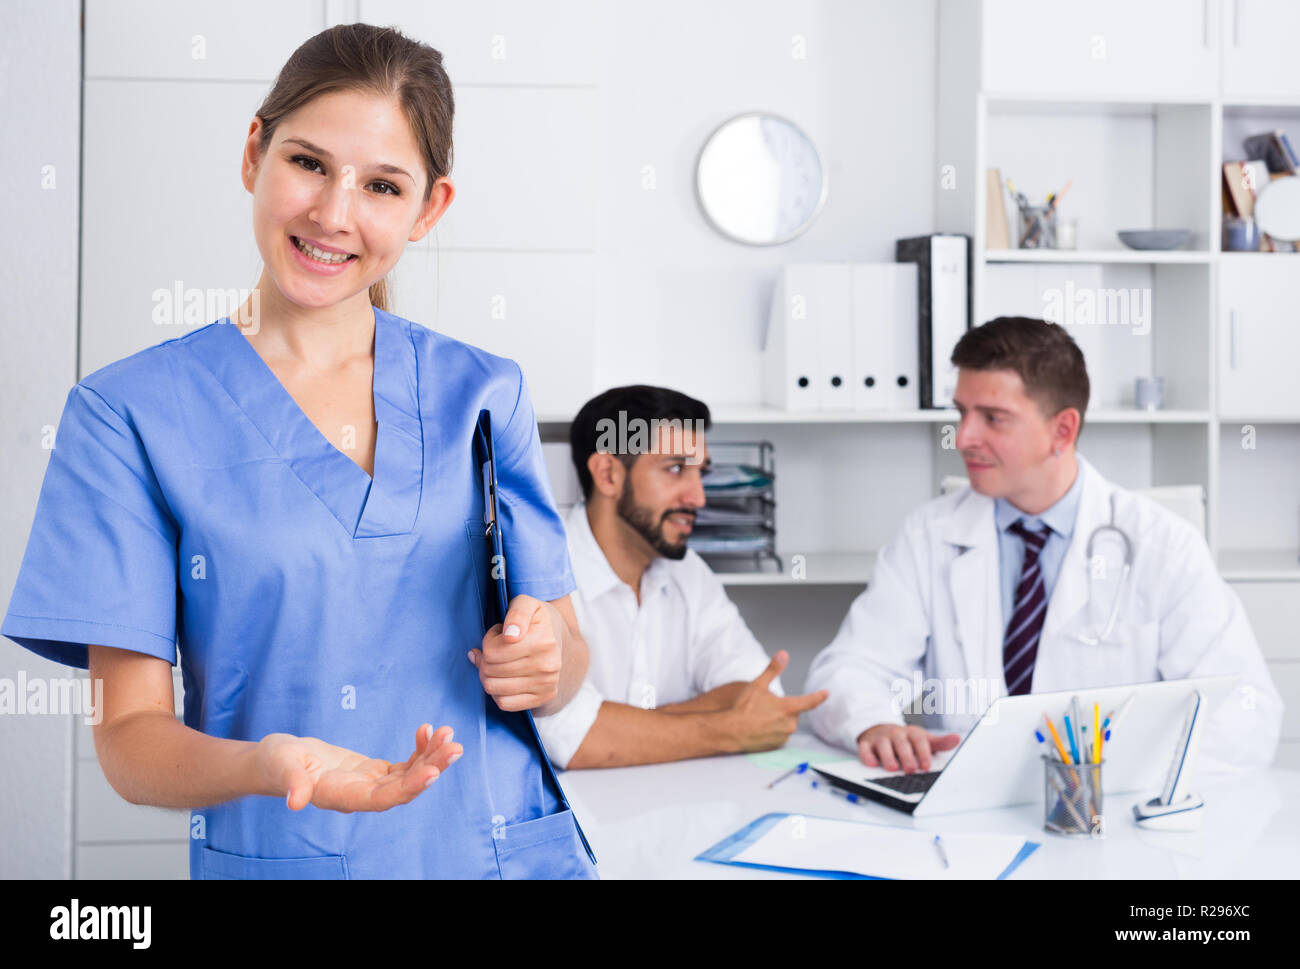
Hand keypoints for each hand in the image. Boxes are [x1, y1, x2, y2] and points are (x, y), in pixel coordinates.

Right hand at [257, 723, 462, 812]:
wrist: (277, 760)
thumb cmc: (276, 762)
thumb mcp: (281, 766)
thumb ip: (292, 783)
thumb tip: (294, 802)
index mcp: (342, 797)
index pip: (381, 799)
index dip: (408, 787)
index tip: (432, 772)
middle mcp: (361, 796)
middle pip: (404, 788)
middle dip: (432, 767)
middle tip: (455, 747)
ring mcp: (369, 784)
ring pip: (409, 776)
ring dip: (432, 756)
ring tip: (449, 734)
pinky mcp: (373, 772)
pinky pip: (403, 764)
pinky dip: (418, 748)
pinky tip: (428, 729)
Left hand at [468, 595, 560, 711]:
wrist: (561, 639)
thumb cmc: (538, 620)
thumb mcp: (527, 604)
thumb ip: (517, 613)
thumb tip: (510, 636)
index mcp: (543, 641)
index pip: (492, 652)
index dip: (488, 641)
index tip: (499, 634)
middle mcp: (548, 665)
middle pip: (489, 671)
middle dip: (486, 658)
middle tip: (498, 649)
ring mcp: (547, 684)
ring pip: (493, 688)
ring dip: (489, 675)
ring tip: (500, 662)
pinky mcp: (544, 697)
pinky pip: (504, 703)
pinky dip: (497, 692)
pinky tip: (504, 679)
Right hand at [721, 651, 828, 752]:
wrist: (731, 731)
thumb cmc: (743, 708)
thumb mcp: (758, 685)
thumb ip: (773, 670)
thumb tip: (783, 654)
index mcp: (788, 708)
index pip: (810, 701)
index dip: (819, 696)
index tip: (826, 693)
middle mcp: (789, 724)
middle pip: (793, 712)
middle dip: (784, 708)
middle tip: (765, 706)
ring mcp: (783, 736)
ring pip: (786, 724)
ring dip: (778, 720)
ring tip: (760, 718)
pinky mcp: (777, 746)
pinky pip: (780, 735)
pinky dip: (773, 730)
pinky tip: (760, 728)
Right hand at [856, 723, 959, 772]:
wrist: (882, 730)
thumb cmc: (907, 740)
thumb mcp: (925, 740)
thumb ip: (941, 742)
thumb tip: (957, 739)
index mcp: (912, 733)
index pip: (919, 740)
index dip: (922, 753)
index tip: (926, 766)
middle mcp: (896, 733)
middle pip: (901, 742)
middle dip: (905, 756)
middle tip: (910, 769)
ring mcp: (880, 738)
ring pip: (883, 745)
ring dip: (887, 756)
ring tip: (892, 768)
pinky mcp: (867, 744)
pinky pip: (864, 749)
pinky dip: (867, 756)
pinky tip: (872, 763)